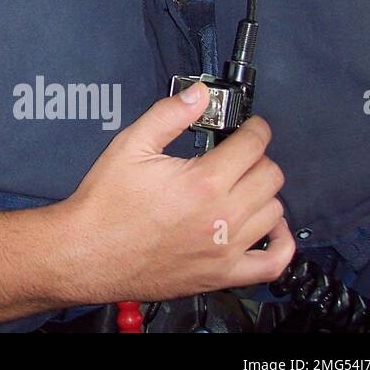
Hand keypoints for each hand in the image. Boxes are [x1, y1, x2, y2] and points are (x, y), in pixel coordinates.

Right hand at [59, 82, 294, 303]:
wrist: (88, 252)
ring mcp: (226, 249)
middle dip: (259, 157)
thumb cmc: (106, 204)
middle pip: (270, 177)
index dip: (256, 128)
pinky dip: (281, 243)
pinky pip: (273, 262)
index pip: (253, 145)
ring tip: (244, 184)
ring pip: (274, 212)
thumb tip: (199, 95)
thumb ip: (169, 115)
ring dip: (263, 192)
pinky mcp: (222, 274)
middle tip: (241, 153)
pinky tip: (269, 226)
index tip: (251, 126)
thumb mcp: (129, 146)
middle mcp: (222, 216)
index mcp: (203, 182)